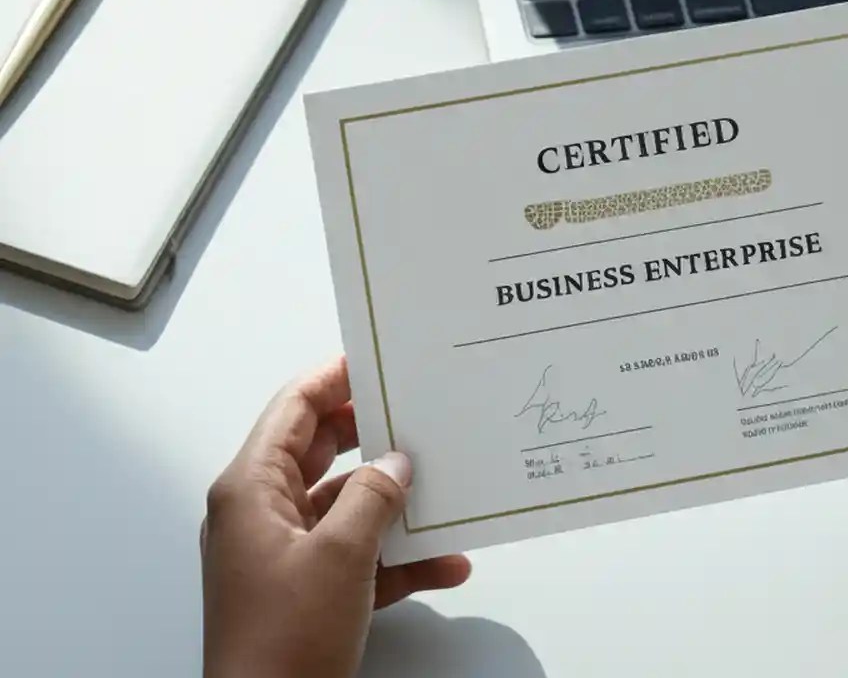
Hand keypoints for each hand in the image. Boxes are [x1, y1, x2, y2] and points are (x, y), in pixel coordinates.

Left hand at [201, 357, 470, 677]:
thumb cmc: (282, 639)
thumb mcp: (339, 555)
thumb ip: (372, 497)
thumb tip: (396, 464)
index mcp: (251, 490)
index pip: (292, 410)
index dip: (332, 380)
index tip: (374, 359)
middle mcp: (263, 514)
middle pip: (323, 453)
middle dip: (375, 437)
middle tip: (419, 414)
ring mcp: (286, 553)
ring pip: (348, 507)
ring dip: (397, 505)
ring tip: (444, 488)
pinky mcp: (310, 591)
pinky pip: (360, 558)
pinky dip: (400, 559)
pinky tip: (445, 562)